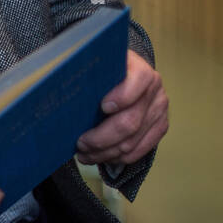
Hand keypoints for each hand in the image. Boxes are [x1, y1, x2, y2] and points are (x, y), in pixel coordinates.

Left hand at [75, 49, 167, 166]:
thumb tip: (62, 88)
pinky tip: (101, 157)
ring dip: (105, 153)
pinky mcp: (160, 127)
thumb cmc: (106, 71)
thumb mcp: (100, 64)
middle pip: (130, 122)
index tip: (102, 107)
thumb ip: (90, 73)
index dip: (121, 97)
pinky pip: (140, 151)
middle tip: (80, 144)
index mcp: (140, 70)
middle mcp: (155, 91)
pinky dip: (118, 158)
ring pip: (132, 142)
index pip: (136, 82)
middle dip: (101, 138)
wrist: (128, 73)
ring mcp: (159, 111)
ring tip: (85, 154)